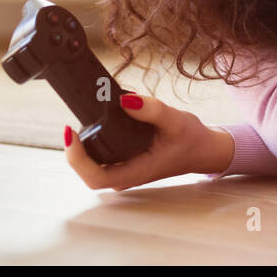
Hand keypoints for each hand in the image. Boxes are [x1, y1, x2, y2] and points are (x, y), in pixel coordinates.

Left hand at [64, 93, 233, 190]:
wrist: (203, 150)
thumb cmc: (192, 140)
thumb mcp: (176, 121)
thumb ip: (152, 110)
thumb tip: (124, 100)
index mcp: (136, 172)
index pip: (95, 176)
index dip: (77, 158)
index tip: (72, 133)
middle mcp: (126, 175)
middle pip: (88, 170)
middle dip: (77, 148)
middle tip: (74, 122)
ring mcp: (125, 170)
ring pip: (93, 164)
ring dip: (84, 144)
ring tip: (83, 118)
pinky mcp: (125, 162)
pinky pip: (102, 156)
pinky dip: (95, 140)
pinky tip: (97, 122)